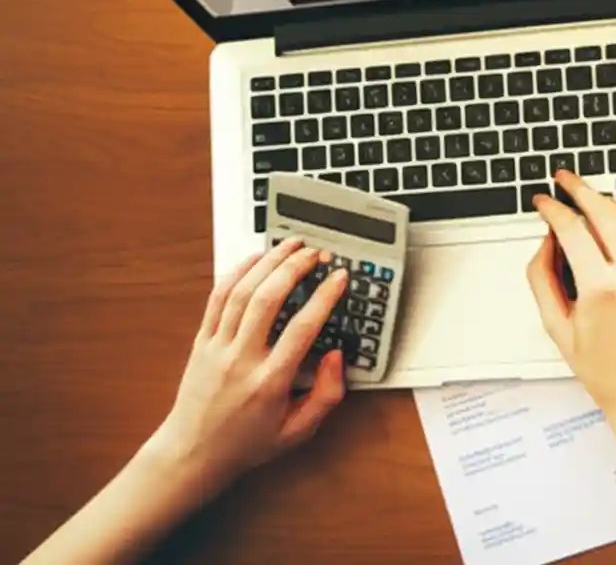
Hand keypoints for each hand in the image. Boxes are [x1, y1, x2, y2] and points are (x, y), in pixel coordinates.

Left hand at [143, 239, 348, 485]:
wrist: (194, 452)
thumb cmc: (247, 443)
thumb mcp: (299, 431)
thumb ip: (327, 395)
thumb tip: (336, 357)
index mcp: (269, 382)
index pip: (302, 328)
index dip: (324, 297)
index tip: (338, 279)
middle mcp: (241, 360)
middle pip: (267, 299)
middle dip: (294, 267)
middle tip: (315, 253)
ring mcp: (217, 348)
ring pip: (241, 292)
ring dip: (267, 262)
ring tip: (289, 245)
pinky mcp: (202, 341)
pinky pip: (217, 298)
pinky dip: (236, 273)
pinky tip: (254, 259)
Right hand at [527, 171, 615, 423]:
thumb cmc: (605, 372)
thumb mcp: (558, 328)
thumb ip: (543, 279)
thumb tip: (545, 242)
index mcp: (601, 290)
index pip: (572, 229)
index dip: (552, 208)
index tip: (542, 201)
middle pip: (604, 211)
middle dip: (579, 189)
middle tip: (563, 180)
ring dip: (608, 199)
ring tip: (589, 196)